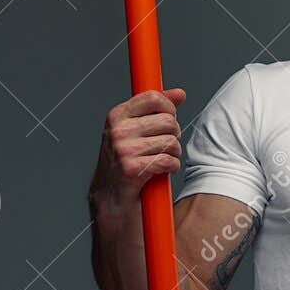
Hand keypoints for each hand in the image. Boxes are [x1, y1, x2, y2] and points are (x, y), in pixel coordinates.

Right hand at [93, 87, 186, 206]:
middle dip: (174, 135)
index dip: (169, 108)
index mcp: (117, 115)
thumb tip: (180, 93)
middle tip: (163, 145)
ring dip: (173, 153)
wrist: (110, 195)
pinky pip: (168, 161)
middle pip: (168, 121)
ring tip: (161, 158)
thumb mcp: (137, 128)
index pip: (153, 98)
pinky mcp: (131, 168)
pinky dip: (171, 167)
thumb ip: (157, 109)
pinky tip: (161, 170)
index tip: (168, 118)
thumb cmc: (125, 160)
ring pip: (171, 142)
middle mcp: (117, 130)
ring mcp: (123, 149)